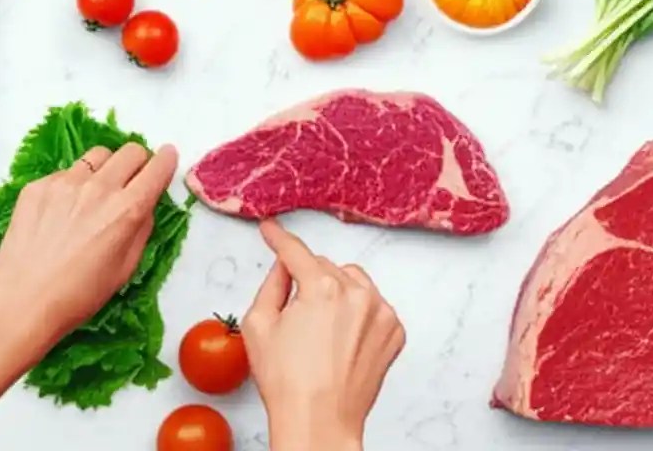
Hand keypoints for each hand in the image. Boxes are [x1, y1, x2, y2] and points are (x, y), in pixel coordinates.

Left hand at [0, 142, 178, 346]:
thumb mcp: (126, 267)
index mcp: (126, 210)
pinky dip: (72, 185)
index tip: (166, 159)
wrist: (24, 301)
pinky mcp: (38, 185)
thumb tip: (144, 204)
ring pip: (97, 156)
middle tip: (132, 180)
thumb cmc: (78, 294)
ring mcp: (65, 183)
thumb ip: (141, 228)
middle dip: (137, 162)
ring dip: (105, 168)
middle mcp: (98, 189)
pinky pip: (65, 172)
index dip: (166, 161)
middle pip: (130, 151)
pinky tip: (63, 212)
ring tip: (95, 195)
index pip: (157, 168)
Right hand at [242, 220, 405, 450]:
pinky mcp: (394, 332)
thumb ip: (270, 284)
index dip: (278, 238)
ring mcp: (381, 313)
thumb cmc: (289, 383)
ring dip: (335, 291)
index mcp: (321, 287)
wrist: (320, 421)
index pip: (295, 251)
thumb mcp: (258, 324)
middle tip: (292, 310)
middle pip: (325, 266)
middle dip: (306, 279)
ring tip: (319, 326)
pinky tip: (340, 338)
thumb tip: (282, 267)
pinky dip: (358, 312)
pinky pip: (374, 305)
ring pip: (353, 281)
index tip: (272, 230)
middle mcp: (358, 294)